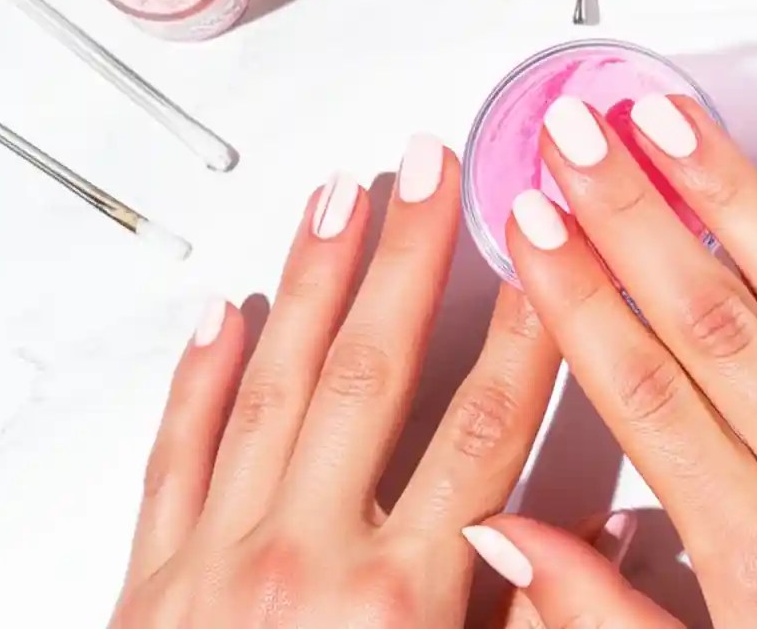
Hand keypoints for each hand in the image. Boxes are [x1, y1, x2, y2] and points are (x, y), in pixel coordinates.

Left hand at [111, 137, 562, 627]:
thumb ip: (534, 622)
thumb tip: (604, 541)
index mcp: (397, 600)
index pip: (481, 430)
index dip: (522, 336)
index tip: (543, 259)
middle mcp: (305, 563)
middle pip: (371, 373)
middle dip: (408, 257)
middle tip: (429, 173)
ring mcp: (217, 563)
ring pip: (272, 388)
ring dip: (310, 282)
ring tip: (339, 203)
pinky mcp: (153, 583)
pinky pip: (176, 456)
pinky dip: (198, 376)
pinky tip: (224, 312)